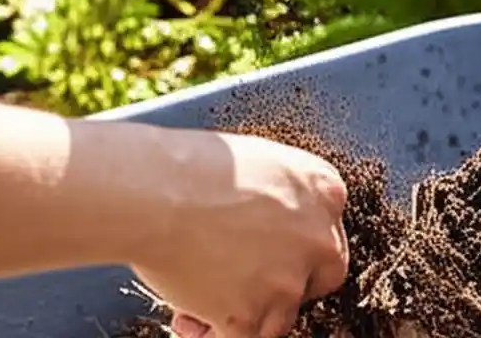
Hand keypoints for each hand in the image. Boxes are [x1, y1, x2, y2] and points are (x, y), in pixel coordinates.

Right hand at [132, 132, 349, 337]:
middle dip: (282, 283)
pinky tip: (188, 317)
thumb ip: (281, 195)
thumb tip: (267, 222)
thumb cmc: (191, 167)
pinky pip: (244, 337)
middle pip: (317, 279)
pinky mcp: (252, 316)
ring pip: (281, 316)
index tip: (267, 251)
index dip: (294, 248)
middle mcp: (318, 239)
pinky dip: (214, 333)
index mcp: (324, 191)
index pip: (326, 233)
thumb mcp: (258, 160)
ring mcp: (287, 282)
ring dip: (248, 313)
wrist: (154, 194)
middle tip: (242, 278)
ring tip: (201, 300)